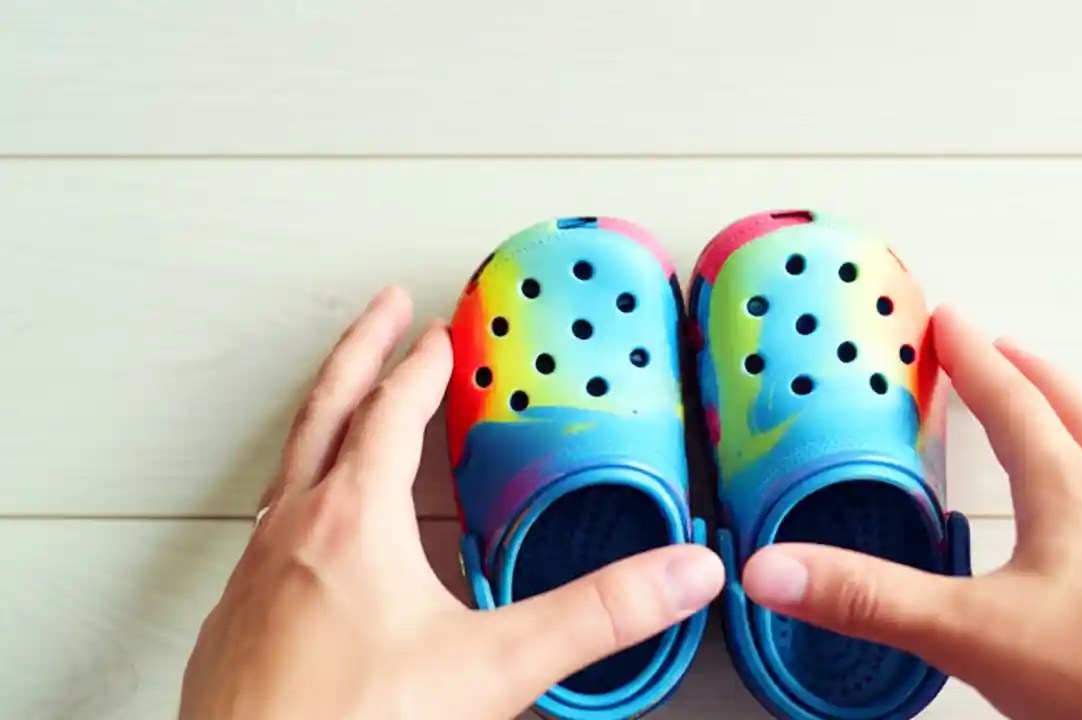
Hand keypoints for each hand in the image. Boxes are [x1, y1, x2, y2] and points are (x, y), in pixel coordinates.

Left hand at [180, 286, 723, 719]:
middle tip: (381, 307)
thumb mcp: (495, 668)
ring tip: (348, 402)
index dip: (423, 364)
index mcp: (354, 520)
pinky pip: (267, 527)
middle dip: (361, 349)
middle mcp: (292, 531)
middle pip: (327, 410)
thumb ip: (594, 615)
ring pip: (289, 467)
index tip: (441, 330)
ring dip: (326, 417)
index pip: (393, 410)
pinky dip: (297, 493)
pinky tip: (310, 527)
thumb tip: (679, 573)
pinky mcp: (236, 620)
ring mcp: (255, 575)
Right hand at [742, 307, 1081, 718]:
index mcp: (1072, 493)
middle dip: (1032, 374)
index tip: (952, 321)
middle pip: (1076, 412)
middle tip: (1004, 349)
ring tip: (1060, 414)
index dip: (974, 358)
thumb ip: (868, 598)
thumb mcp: (968, 635)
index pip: (1013, 403)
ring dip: (1081, 417)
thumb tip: (777, 569)